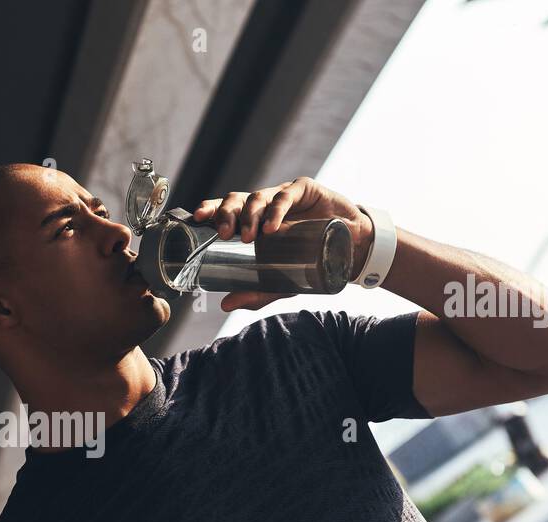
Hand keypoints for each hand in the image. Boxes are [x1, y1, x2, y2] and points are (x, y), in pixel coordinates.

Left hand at [190, 177, 372, 311]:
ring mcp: (283, 196)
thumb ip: (255, 293)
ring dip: (250, 215)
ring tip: (249, 237)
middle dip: (227, 214)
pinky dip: (277, 210)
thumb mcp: (281, 282)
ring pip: (258, 196)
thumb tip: (225, 305)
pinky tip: (271, 226)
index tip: (197, 218)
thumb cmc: (310, 261)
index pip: (225, 210)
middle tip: (224, 234)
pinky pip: (286, 196)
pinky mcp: (304, 190)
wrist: (350, 249)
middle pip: (237, 200)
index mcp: (252, 221)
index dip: (211, 210)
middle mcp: (264, 206)